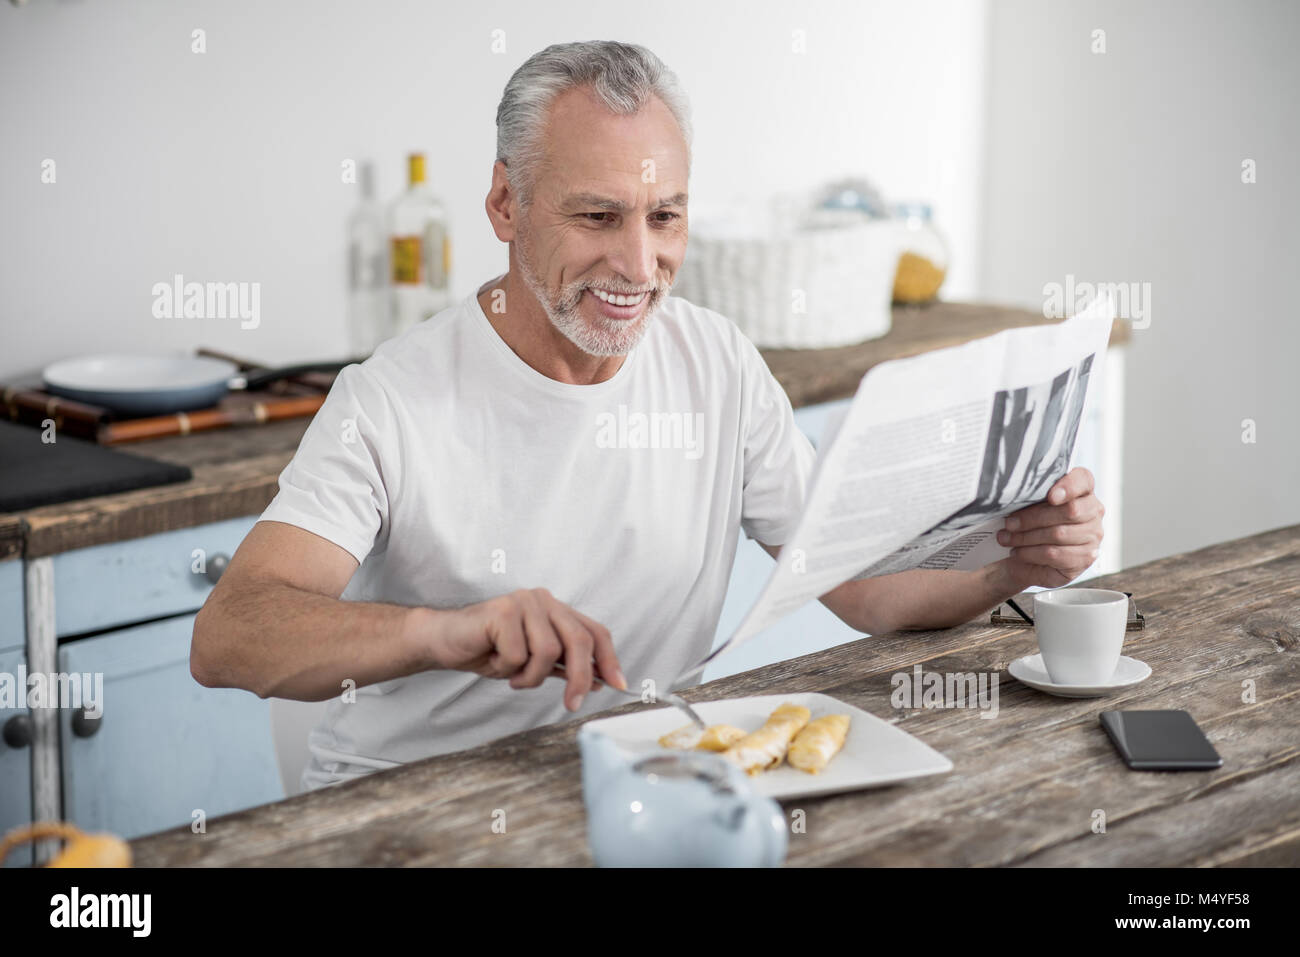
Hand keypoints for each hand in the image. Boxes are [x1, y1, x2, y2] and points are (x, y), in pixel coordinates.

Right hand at [432, 588, 625, 710]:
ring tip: (511, 675)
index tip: (618, 686)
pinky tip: (492, 660)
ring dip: (530, 675)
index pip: (594, 631)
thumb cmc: (488, 650)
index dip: (609, 659)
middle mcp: (544, 600)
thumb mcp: (533, 663)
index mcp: (556, 609)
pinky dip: (507, 669)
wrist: (444, 641)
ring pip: (548, 651)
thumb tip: (600, 681)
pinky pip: (519, 655)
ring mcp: (524, 602)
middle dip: (579, 678)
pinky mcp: (504, 611)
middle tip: (571, 704)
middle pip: (579, 640)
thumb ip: (564, 667)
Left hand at [992, 467, 1104, 590]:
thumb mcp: (1028, 506)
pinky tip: (1018, 552)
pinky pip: (1056, 554)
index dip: (1069, 486)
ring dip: (1026, 537)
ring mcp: (1093, 535)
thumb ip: (1030, 496)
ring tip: (1007, 539)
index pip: (1083, 479)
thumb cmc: (1029, 525)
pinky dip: (1031, 553)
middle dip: (1032, 518)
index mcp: (1082, 490)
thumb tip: (1014, 494)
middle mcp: (1093, 511)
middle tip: (1009, 523)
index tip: (1051, 496)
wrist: (1027, 559)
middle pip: (1069, 510)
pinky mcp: (1085, 558)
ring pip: (1059, 534)